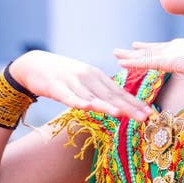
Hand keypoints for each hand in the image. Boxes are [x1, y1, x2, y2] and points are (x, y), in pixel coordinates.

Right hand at [9, 50, 150, 119]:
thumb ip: (101, 93)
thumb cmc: (63, 77)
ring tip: (120, 114)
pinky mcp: (55, 86)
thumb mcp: (86, 82)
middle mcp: (88, 78)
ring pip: (92, 96)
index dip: (135, 103)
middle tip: (144, 118)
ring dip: (106, 105)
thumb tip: (121, 105)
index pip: (120, 92)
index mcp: (98, 77)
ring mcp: (72, 81)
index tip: (150, 113)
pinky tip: (86, 107)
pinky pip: (68, 96)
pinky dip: (77, 101)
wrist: (33, 64)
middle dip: (129, 107)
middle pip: (111, 95)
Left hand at [114, 38, 183, 87]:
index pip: (161, 50)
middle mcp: (174, 47)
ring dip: (129, 57)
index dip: (148, 50)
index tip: (137, 48)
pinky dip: (133, 63)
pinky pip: (145, 62)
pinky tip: (122, 64)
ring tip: (115, 55)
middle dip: (135, 52)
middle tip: (121, 51)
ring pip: (144, 55)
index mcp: (182, 49)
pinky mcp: (168, 61)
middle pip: (150, 50)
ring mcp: (170, 53)